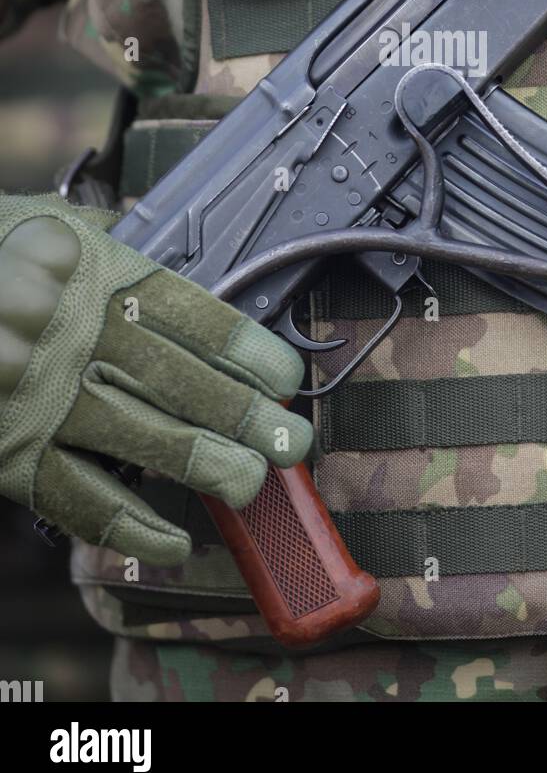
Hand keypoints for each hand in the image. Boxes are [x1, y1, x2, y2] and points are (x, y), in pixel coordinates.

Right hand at [0, 194, 312, 563]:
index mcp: (96, 277)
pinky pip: (79, 500)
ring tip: (253, 484)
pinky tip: (174, 540)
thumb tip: (192, 306)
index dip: (248, 353)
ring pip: (141, 440)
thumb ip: (121, 264)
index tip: (287, 380)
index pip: (191, 319)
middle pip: (179, 382)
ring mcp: (41, 398)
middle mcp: (74, 336)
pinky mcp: (9, 454)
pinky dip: (131, 527)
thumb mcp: (58, 232)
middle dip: (244, 416)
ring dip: (206, 467)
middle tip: (294, 443)